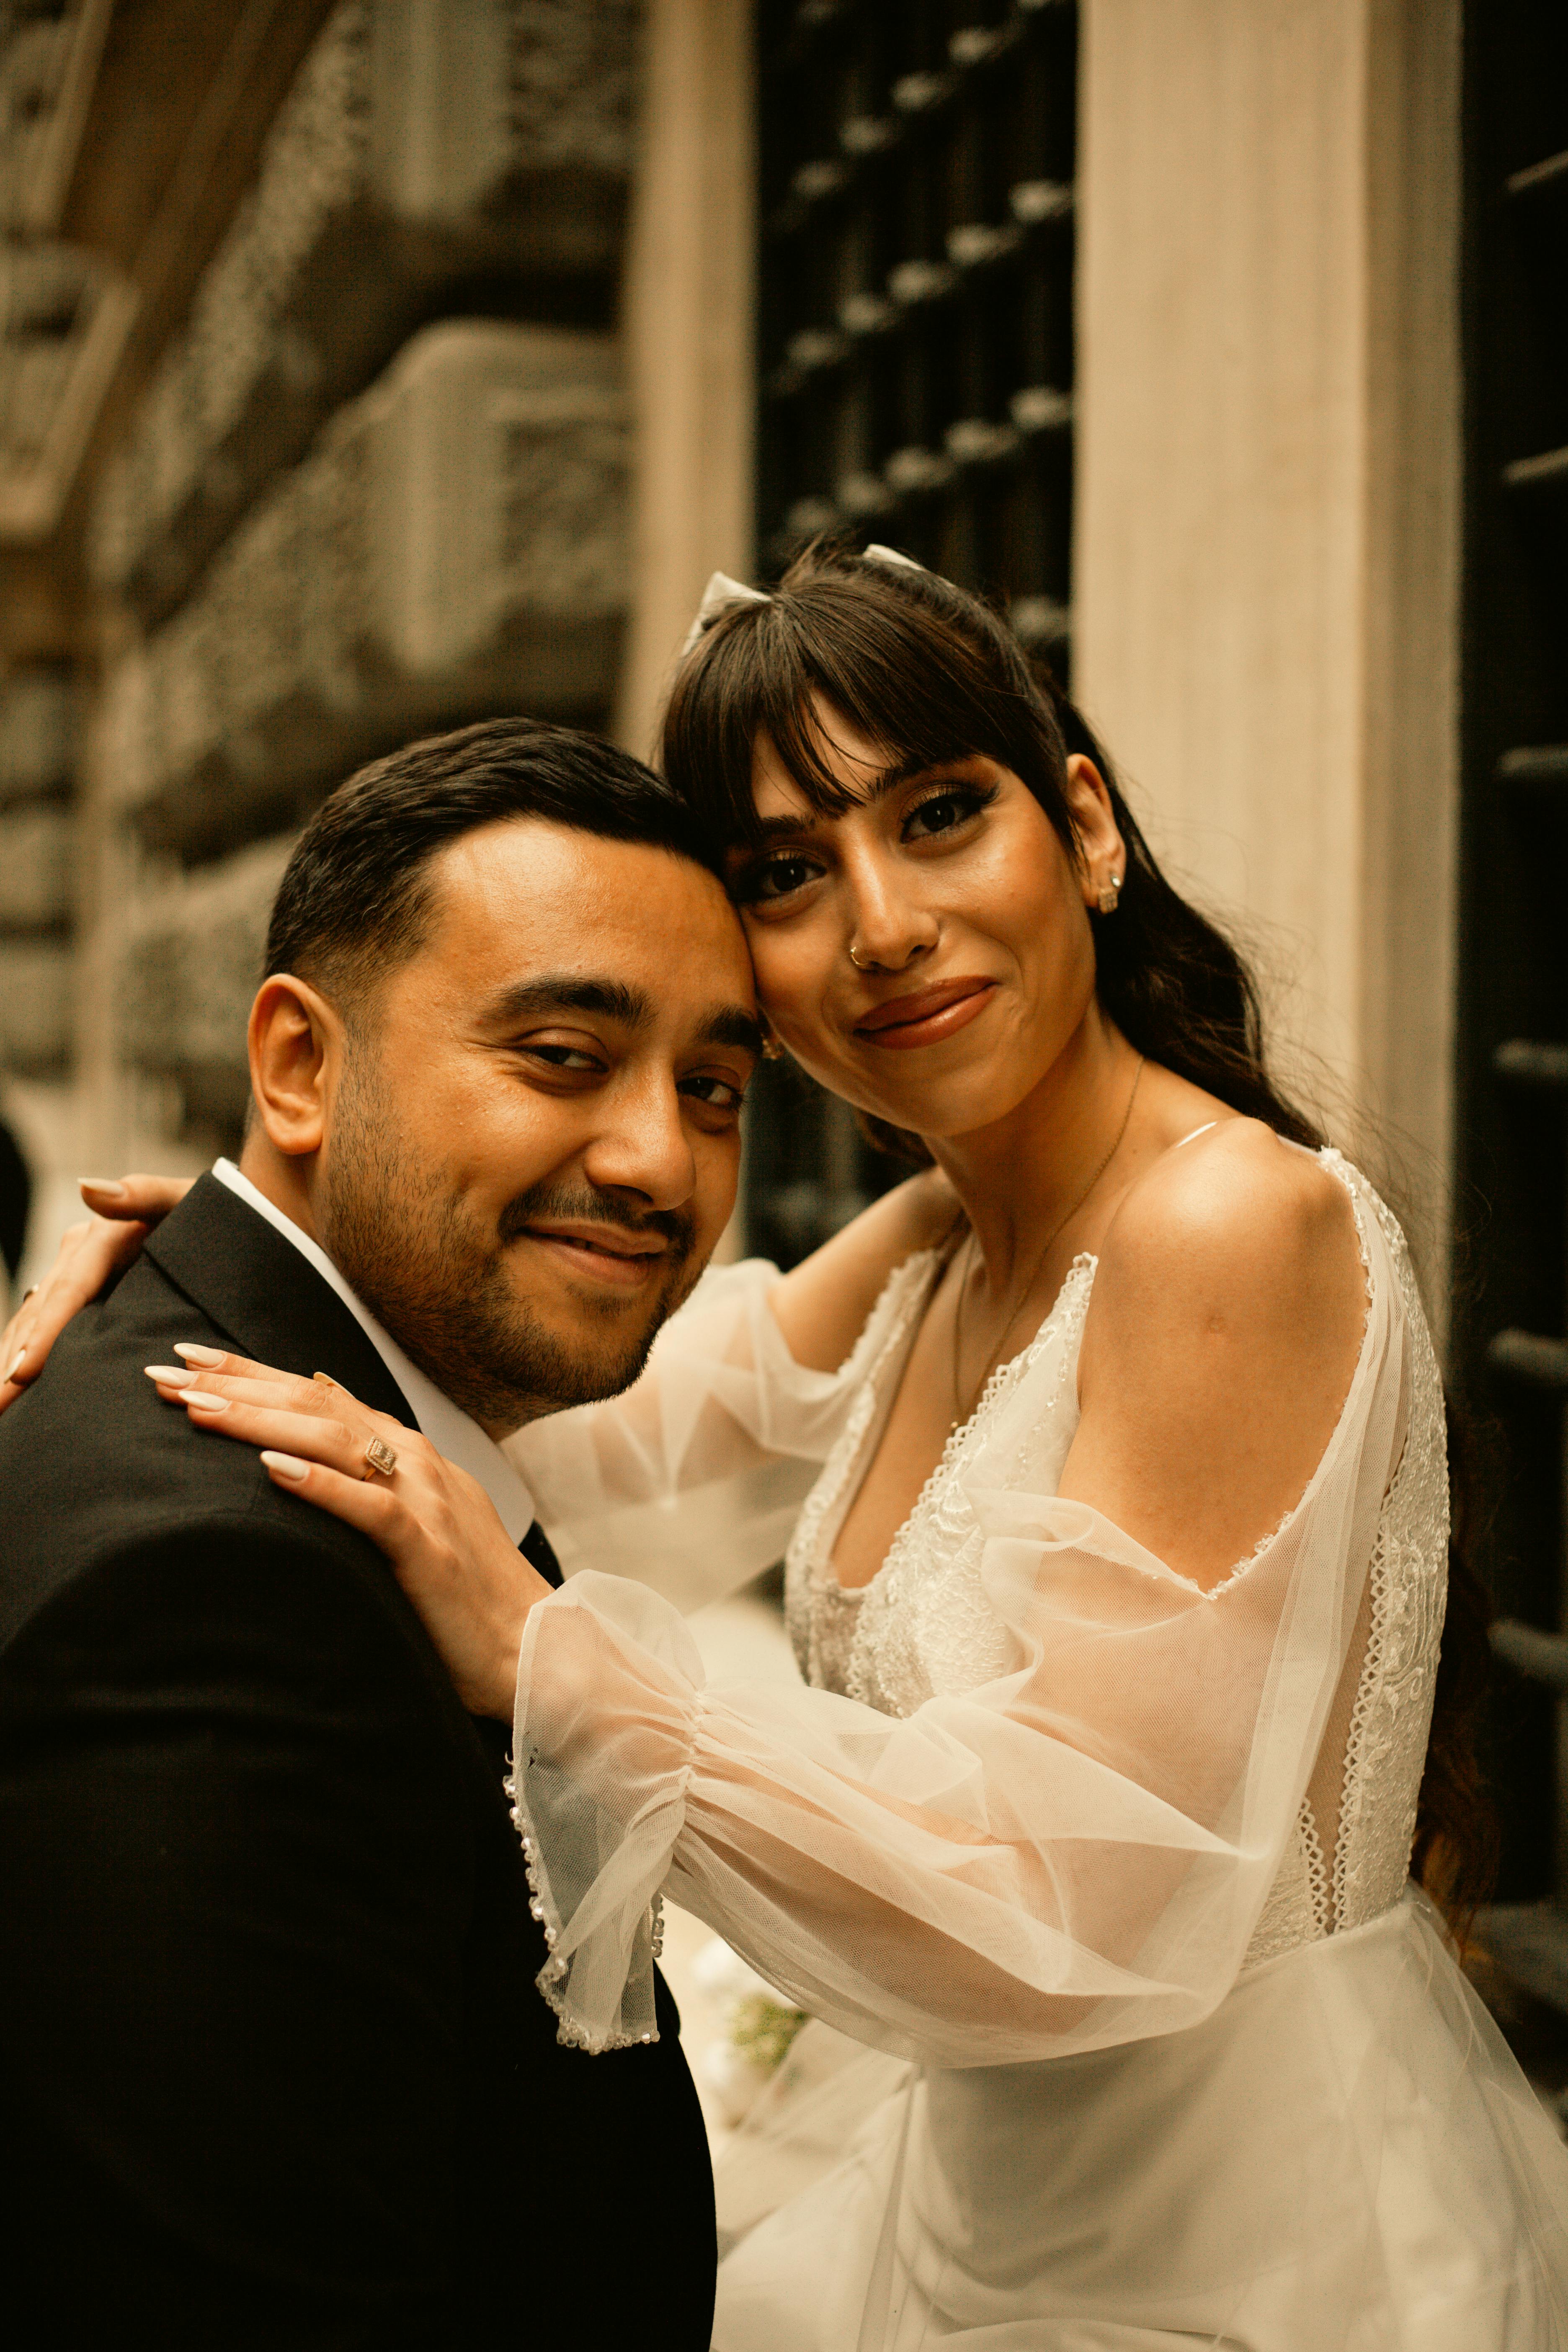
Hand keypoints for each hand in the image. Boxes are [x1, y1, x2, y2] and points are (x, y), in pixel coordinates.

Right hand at [2, 1175, 192, 1412]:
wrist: (222, 1218)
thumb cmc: (210, 1212)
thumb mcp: (182, 1197)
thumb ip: (142, 1193)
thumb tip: (88, 1188)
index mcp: (100, 1237)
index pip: (67, 1293)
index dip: (44, 1334)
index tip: (21, 1373)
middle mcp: (79, 1256)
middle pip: (41, 1314)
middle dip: (13, 1361)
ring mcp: (78, 1275)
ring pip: (35, 1323)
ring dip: (12, 1361)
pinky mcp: (84, 1294)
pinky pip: (47, 1326)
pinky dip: (28, 1354)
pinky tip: (16, 1384)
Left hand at [144, 1347, 551, 1717]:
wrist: (535, 1649)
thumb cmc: (469, 1592)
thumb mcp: (420, 1509)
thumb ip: (373, 1456)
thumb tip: (322, 1393)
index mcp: (410, 1453)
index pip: (318, 1396)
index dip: (252, 1373)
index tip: (188, 1359)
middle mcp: (417, 1463)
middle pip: (316, 1406)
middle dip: (238, 1386)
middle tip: (167, 1373)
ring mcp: (426, 1500)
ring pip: (334, 1442)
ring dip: (261, 1420)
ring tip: (198, 1407)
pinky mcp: (427, 1548)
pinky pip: (369, 1507)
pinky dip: (319, 1484)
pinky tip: (272, 1468)